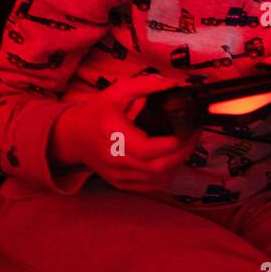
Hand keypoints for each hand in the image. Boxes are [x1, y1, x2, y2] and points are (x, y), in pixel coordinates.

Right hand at [50, 73, 202, 194]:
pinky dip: (168, 175)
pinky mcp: (122, 185)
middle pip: (158, 167)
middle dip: (184, 152)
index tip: (190, 127)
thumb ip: (146, 85)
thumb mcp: (118, 91)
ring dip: (179, 164)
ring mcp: (118, 177)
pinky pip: (151, 187)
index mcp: (114, 136)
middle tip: (195, 135)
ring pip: (158, 180)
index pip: (149, 149)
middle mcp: (115, 161)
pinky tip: (174, 159)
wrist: (74, 136)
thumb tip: (174, 84)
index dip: (176, 142)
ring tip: (187, 145)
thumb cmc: (98, 112)